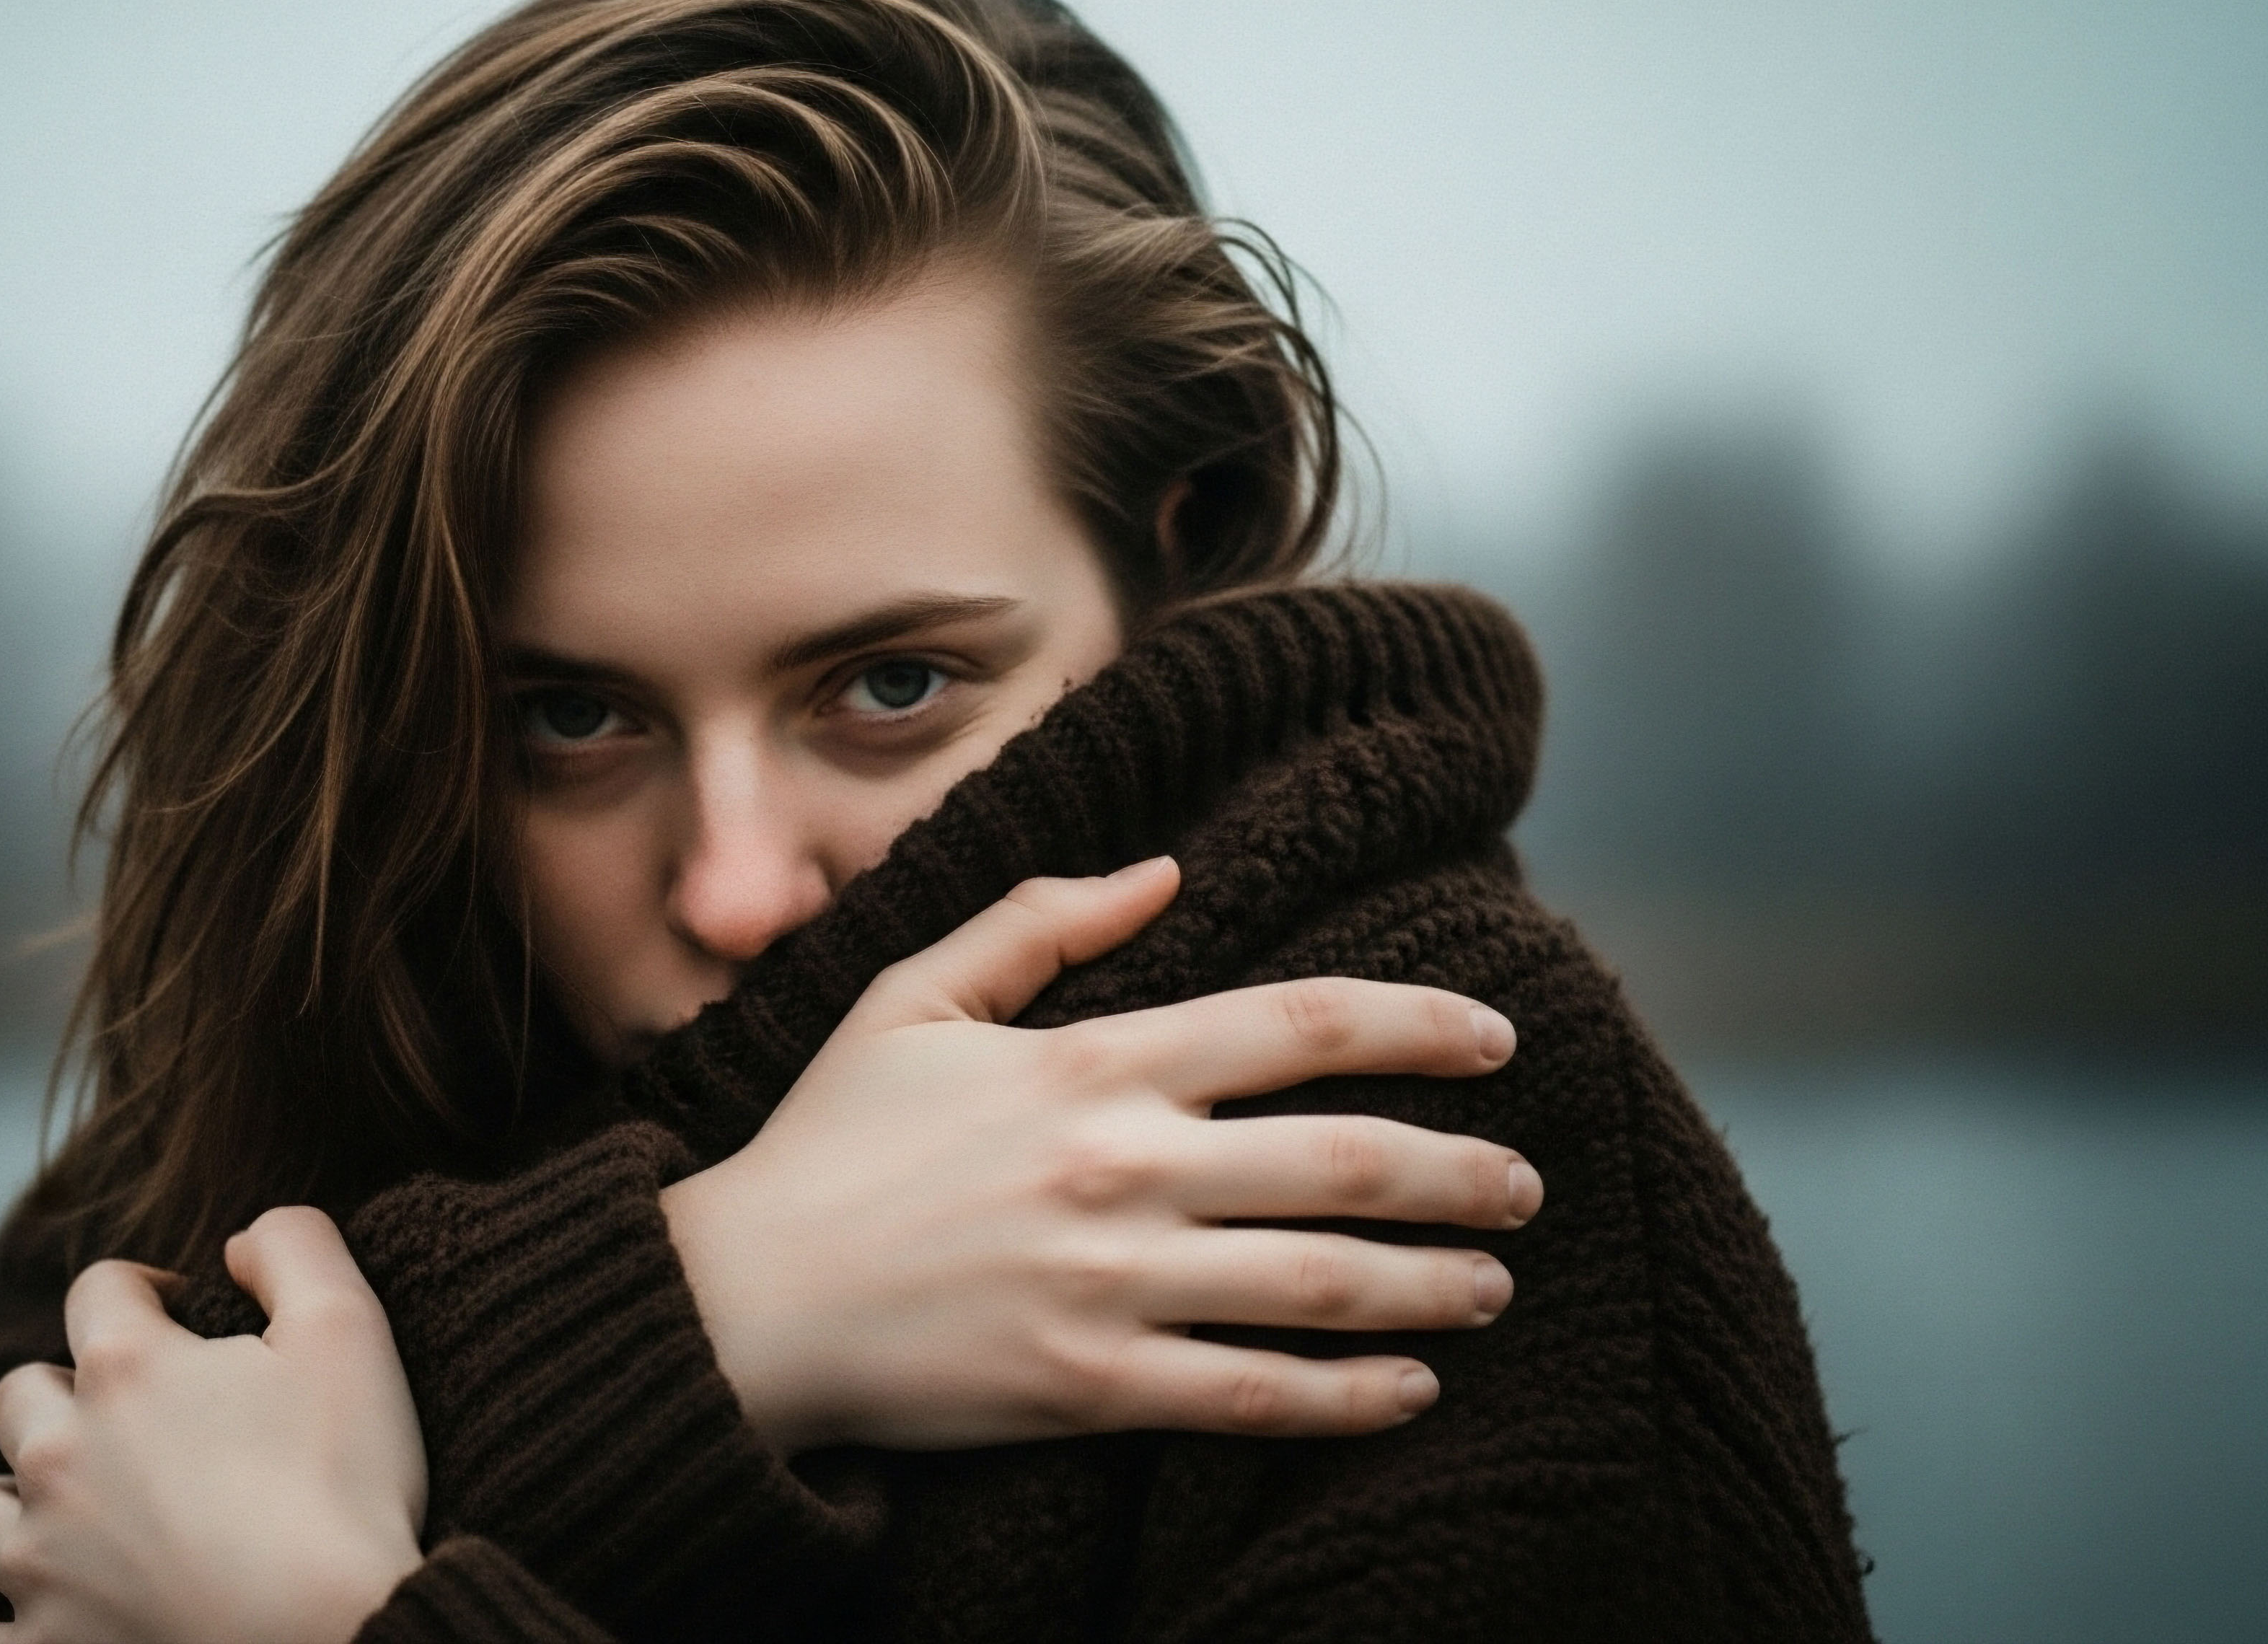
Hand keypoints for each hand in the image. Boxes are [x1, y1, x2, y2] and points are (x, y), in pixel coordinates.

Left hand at [0, 1207, 427, 1643]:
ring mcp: (39, 1564)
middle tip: (140, 1424)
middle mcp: (61, 1457)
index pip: (102, 1290)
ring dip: (12, 1497)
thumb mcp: (350, 1331)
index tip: (186, 1318)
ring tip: (64, 1510)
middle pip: (22, 1395)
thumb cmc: (347, 1490)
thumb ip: (294, 1247)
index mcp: (128, 1369)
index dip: (146, 1292)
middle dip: (71, 1394)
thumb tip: (239, 1240)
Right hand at [659, 856, 1537, 1453]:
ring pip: (1321, 1284)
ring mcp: (1110, 1283)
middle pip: (1345, 1161)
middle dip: (1464, 1173)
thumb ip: (1039, 922)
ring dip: (1434, 1285)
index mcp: (1091, 1064)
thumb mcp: (912, 998)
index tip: (1499, 1043)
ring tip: (1496, 1285)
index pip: (1300, 1025)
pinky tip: (1410, 1387)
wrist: (740, 1303)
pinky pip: (1252, 1396)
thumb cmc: (827, 1146)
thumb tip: (1164, 870)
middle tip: (1527, 1186)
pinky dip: (1349, 1396)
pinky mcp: (1090, 1387)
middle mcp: (1120, 1168)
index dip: (1421, 1028)